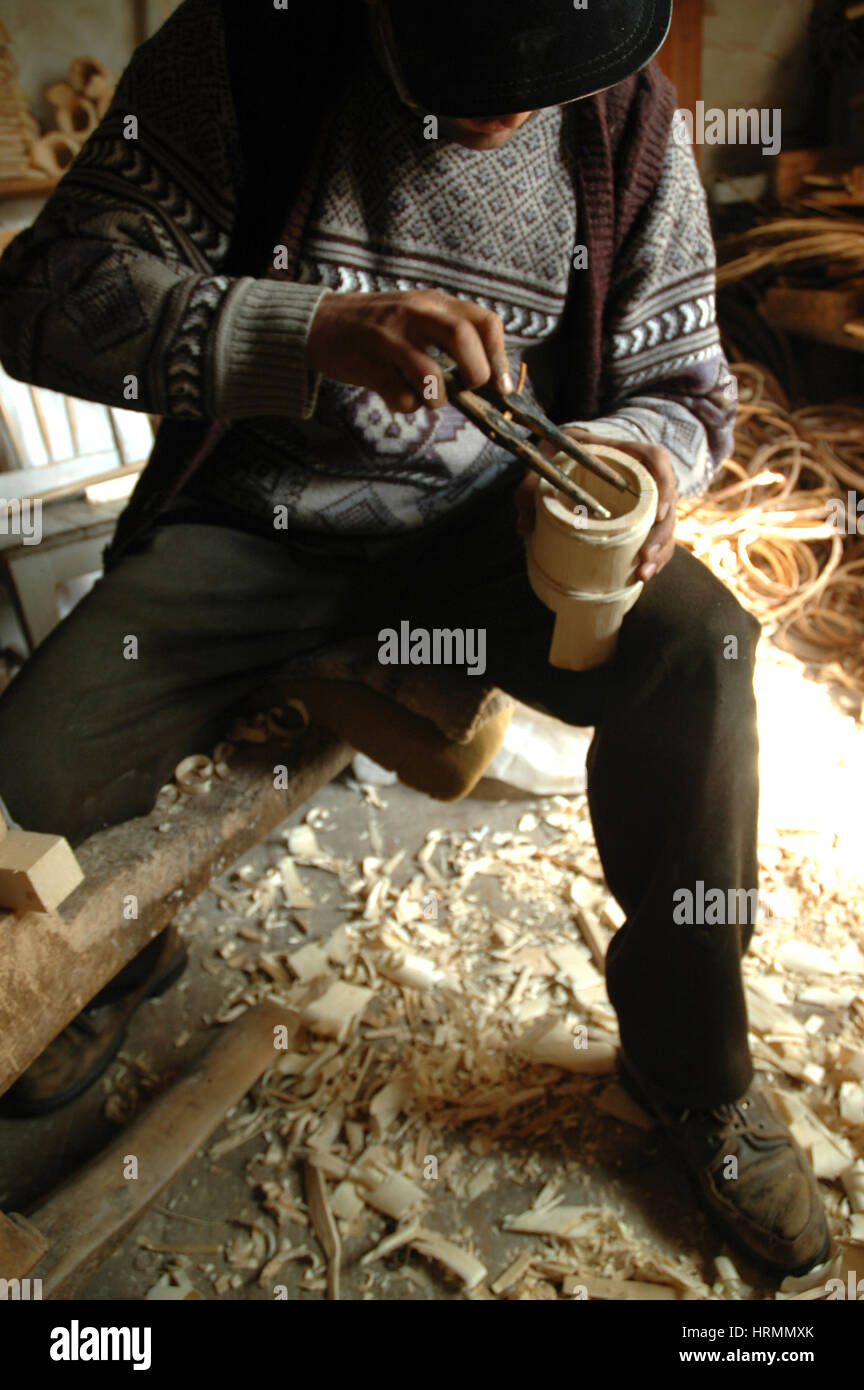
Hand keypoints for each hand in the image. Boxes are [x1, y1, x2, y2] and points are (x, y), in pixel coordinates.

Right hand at [307, 288, 512, 413]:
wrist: (319, 323)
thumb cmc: (378, 326)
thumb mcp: (417, 314)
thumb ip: (449, 333)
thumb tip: (489, 374)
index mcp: (434, 302)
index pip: (484, 321)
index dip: (500, 357)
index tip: (501, 386)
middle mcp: (414, 313)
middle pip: (463, 337)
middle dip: (475, 373)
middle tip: (467, 389)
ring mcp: (389, 338)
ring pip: (431, 373)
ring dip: (438, 397)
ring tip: (430, 398)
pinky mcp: (368, 365)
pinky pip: (401, 396)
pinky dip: (408, 406)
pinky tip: (401, 399)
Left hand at [515, 428, 677, 580]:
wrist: (564, 455)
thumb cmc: (558, 456)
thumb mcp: (544, 463)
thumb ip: (530, 488)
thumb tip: (524, 527)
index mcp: (624, 452)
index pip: (657, 459)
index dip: (664, 485)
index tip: (657, 512)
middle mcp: (641, 475)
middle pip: (666, 501)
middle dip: (661, 533)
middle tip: (645, 557)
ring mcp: (644, 498)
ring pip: (664, 524)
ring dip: (660, 550)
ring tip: (645, 574)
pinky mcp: (639, 518)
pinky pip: (656, 536)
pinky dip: (655, 556)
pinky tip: (645, 575)